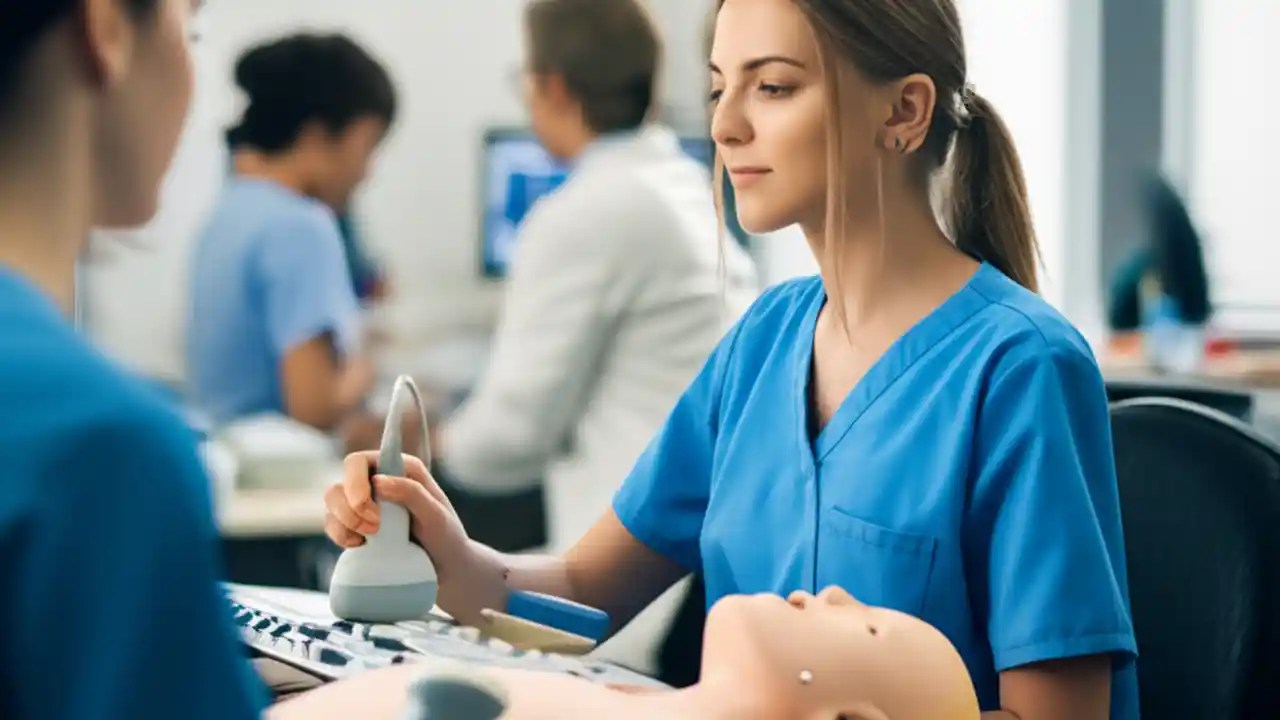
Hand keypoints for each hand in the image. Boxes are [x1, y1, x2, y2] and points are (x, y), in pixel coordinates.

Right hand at [323, 451, 507, 623]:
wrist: (444, 569)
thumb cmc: (446, 537)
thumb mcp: (436, 515)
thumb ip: (411, 493)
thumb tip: (378, 481)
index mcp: (398, 469)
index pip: (358, 461)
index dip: (354, 481)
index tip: (366, 504)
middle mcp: (377, 482)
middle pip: (339, 483)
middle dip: (350, 508)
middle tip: (375, 527)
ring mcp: (364, 504)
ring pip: (332, 503)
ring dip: (345, 522)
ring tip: (372, 538)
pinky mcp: (355, 527)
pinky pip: (332, 525)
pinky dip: (340, 536)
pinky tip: (361, 546)